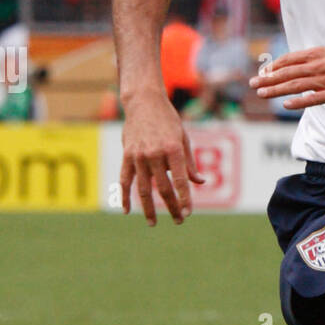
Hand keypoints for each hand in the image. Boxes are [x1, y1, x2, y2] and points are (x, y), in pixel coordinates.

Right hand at [120, 94, 204, 224]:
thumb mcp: (183, 138)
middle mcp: (155, 155)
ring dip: (149, 209)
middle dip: (172, 207)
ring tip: (153, 222)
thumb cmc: (168, 120)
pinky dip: (125, 196)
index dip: (184, 200)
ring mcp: (139, 156)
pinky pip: (125, 180)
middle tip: (179, 221)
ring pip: (144, 189)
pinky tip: (127, 210)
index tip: (187, 213)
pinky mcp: (127, 156)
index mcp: (173, 150)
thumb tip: (199, 182)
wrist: (143, 102)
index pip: (180, 181)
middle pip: (164, 188)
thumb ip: (190, 163)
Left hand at [249, 43, 324, 107]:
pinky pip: (313, 99)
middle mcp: (318, 66)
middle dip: (267, 79)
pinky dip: (298, 102)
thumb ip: (319, 54)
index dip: (274, 67)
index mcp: (317, 54)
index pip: (289, 60)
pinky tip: (286, 105)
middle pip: (287, 73)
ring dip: (276, 90)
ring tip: (262, 94)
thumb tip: (307, 57)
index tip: (263, 73)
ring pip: (295, 86)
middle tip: (253, 84)